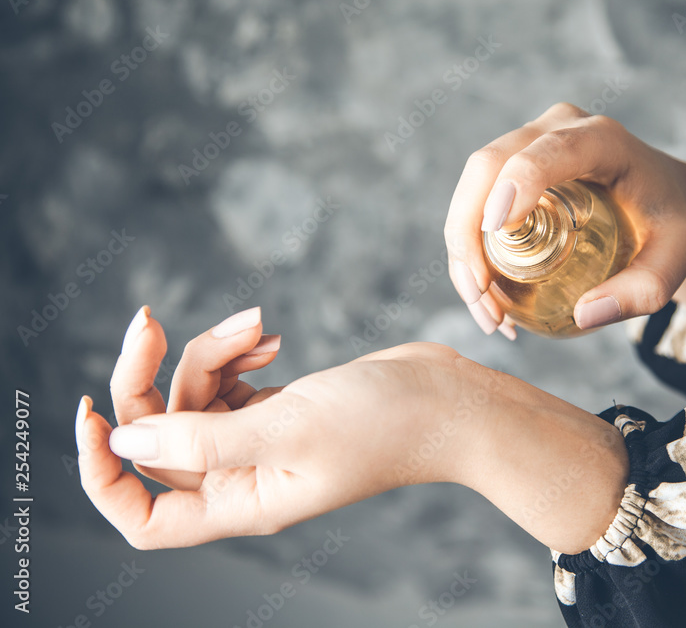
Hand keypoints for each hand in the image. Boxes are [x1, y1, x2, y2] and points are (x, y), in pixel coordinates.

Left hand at [76, 307, 481, 548]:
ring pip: (196, 394)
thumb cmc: (385, 424)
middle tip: (150, 320)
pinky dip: (238, 350)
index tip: (88, 415)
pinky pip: (228, 377)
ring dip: (211, 350)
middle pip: (159, 434)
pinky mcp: (278, 407)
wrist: (447, 401)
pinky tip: (269, 334)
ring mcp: (259, 439)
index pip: (142, 515)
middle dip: (150, 375)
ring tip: (256, 327)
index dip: (102, 473)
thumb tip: (126, 440)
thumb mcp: (288, 427)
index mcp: (240, 501)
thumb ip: (203, 437)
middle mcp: (241, 475)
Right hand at [444, 102, 685, 334]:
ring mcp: (528, 141)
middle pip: (489, 166)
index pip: (549, 150)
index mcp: (602, 138)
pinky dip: (468, 249)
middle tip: (482, 297)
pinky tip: (484, 296)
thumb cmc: (669, 219)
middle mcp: (557, 128)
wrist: (662, 193)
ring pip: (472, 185)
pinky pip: (474, 199)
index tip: (497, 230)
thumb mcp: (679, 255)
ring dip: (462, 249)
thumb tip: (584, 315)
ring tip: (486, 311)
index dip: (517, 182)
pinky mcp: (510, 162)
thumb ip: (647, 288)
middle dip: (469, 234)